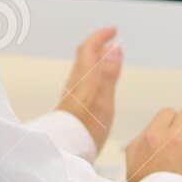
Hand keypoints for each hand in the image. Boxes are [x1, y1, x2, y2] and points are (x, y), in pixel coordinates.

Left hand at [55, 27, 121, 152]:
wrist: (67, 149)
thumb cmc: (86, 126)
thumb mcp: (104, 97)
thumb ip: (108, 72)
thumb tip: (114, 49)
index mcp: (84, 76)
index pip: (89, 48)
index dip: (100, 36)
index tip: (113, 31)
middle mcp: (76, 82)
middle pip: (84, 57)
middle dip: (99, 46)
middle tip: (112, 43)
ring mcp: (74, 95)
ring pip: (84, 69)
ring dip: (97, 60)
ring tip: (110, 59)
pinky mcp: (75, 107)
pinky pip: (85, 82)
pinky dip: (95, 75)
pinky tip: (101, 84)